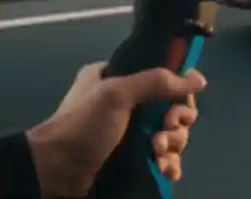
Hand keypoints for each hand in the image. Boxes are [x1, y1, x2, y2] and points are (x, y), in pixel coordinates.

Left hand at [25, 62, 206, 196]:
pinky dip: (169, 163)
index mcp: (117, 78)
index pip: (163, 78)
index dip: (178, 92)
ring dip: (172, 144)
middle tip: (164, 131)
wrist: (52, 172)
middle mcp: (126, 103)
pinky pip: (162, 157)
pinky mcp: (131, 158)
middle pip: (171, 108)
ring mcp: (129, 133)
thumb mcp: (116, 94)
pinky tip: (166, 169)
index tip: (179, 104)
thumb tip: (198, 79)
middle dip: (175, 122)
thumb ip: (157, 82)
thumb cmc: (82, 126)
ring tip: (157, 152)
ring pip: (170, 134)